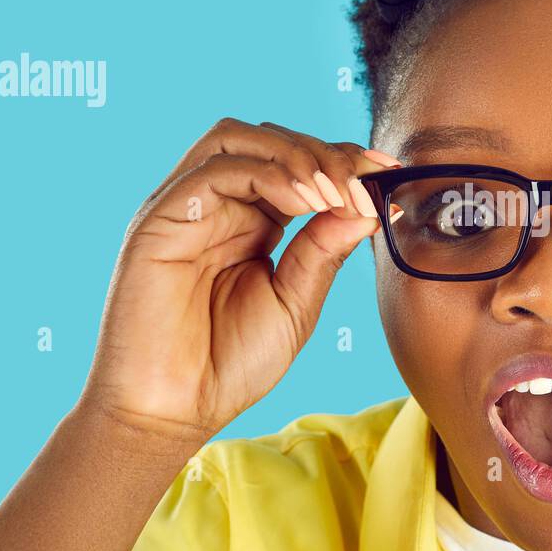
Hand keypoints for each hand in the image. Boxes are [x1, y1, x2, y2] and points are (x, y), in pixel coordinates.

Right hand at [75, 118, 400, 443]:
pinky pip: (213, 170)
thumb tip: (371, 206)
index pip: (297, 166)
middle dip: (327, 153)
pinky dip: (267, 173)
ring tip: (335, 190)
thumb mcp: (295, 302)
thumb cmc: (229, 364)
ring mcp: (186, 207)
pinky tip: (305, 201)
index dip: (346, 161)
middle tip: (366, 182)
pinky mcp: (160, 219)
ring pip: (238, 139)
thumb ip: (325, 250)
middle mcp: (217, 205)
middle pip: (270, 140)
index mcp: (251, 221)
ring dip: (297, 155)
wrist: (174, 410)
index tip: (391, 172)